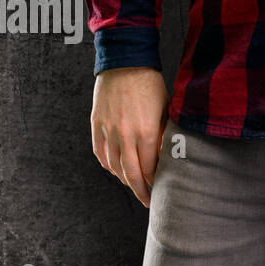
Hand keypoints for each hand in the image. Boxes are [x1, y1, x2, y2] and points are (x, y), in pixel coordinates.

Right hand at [91, 66, 169, 207]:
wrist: (125, 63)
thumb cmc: (151, 85)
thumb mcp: (165, 109)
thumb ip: (165, 133)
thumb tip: (168, 155)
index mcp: (146, 131)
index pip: (149, 168)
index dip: (154, 183)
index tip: (160, 191)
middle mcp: (125, 135)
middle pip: (130, 173)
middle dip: (140, 190)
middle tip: (147, 202)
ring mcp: (108, 131)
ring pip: (114, 166)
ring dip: (124, 179)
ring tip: (134, 186)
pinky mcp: (96, 125)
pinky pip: (100, 154)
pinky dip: (108, 165)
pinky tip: (116, 170)